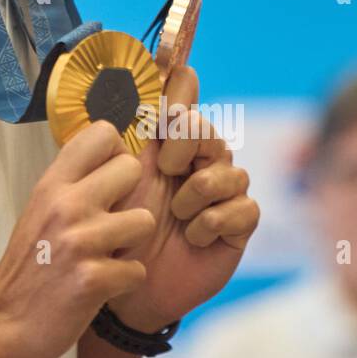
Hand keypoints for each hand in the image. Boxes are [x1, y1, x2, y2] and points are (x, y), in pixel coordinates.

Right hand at [0, 119, 155, 357]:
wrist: (4, 320)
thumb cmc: (30, 264)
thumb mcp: (41, 208)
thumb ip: (73, 183)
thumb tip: (114, 159)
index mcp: (52, 183)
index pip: (102, 132)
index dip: (116, 154)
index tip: (109, 178)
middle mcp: (66, 204)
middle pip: (132, 168)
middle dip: (129, 197)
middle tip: (110, 221)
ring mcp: (80, 241)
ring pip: (145, 221)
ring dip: (131, 244)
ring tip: (107, 255)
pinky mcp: (93, 279)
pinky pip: (138, 269)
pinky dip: (124, 281)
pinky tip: (101, 284)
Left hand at [102, 65, 259, 331]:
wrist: (128, 280)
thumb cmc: (117, 225)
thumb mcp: (114, 171)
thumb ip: (125, 125)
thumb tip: (132, 77)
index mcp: (167, 137)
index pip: (184, 91)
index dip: (178, 91)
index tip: (163, 107)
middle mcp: (200, 157)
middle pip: (208, 128)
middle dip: (185, 143)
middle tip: (166, 168)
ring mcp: (223, 189)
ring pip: (230, 169)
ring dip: (195, 194)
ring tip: (176, 215)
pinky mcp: (239, 223)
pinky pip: (243, 207)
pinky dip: (212, 223)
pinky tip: (194, 237)